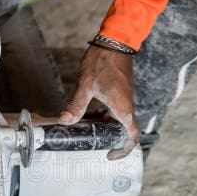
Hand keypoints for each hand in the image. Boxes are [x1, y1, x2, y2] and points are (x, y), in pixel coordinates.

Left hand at [59, 43, 140, 159]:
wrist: (115, 41)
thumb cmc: (103, 62)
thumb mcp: (86, 86)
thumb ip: (76, 106)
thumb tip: (65, 121)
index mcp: (123, 108)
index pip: (131, 136)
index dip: (124, 149)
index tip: (111, 155)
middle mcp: (127, 106)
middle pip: (122, 130)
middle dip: (106, 137)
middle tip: (90, 139)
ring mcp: (125, 98)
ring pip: (116, 120)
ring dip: (102, 125)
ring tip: (84, 126)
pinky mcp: (121, 92)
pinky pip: (114, 109)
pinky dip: (103, 114)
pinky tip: (88, 112)